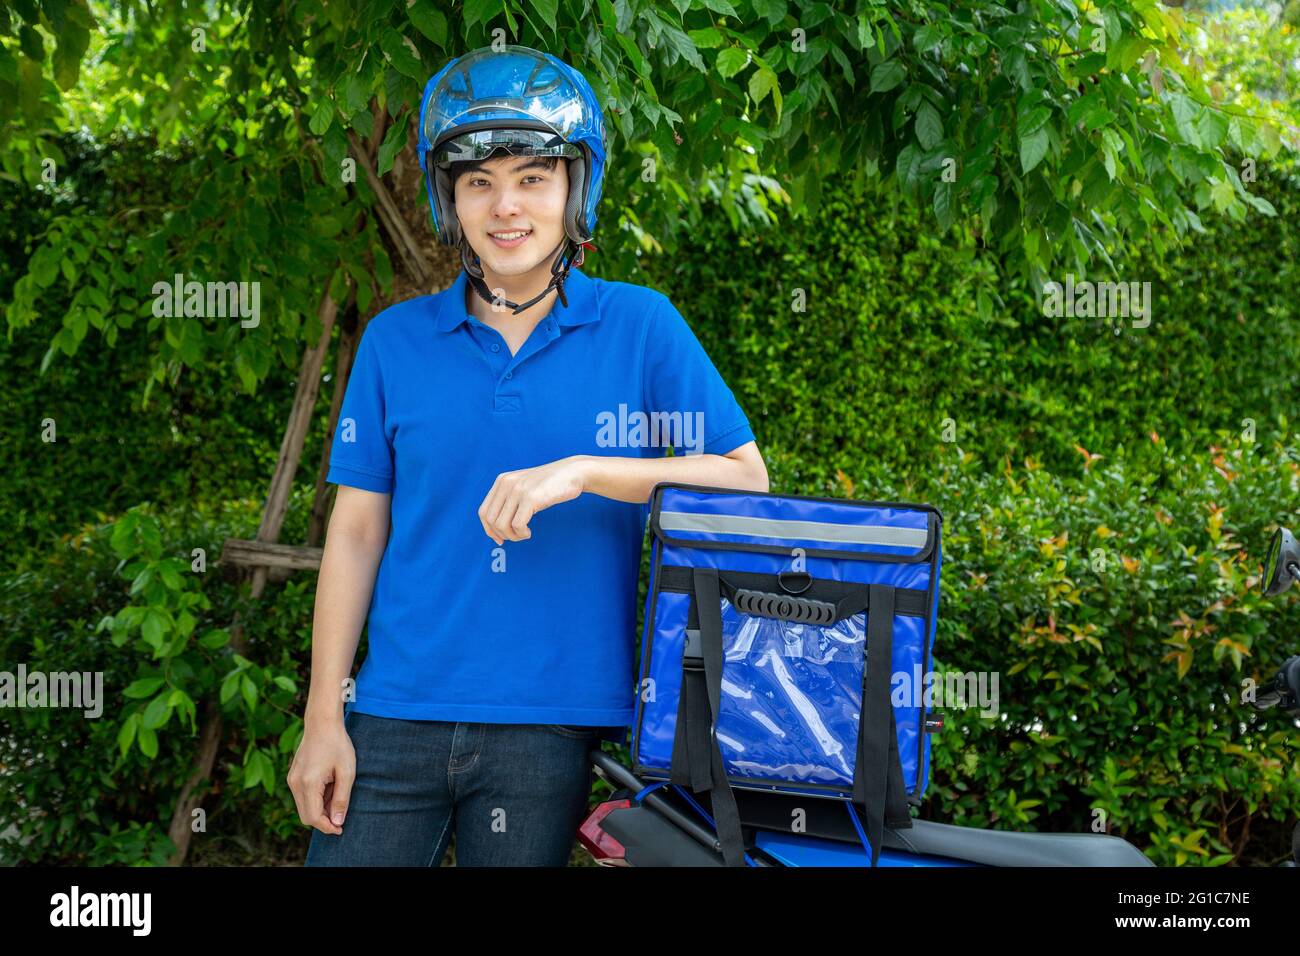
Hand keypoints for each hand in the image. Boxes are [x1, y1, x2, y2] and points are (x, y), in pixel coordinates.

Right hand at [287, 715, 355, 834]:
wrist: (322, 723)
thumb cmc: (338, 745)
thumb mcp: (346, 772)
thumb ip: (341, 799)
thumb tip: (337, 822)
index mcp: (308, 783)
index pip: (313, 818)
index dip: (327, 827)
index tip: (340, 829)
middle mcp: (295, 783)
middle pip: (306, 816)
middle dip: (323, 820)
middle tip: (341, 815)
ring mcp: (291, 779)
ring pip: (303, 807)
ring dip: (319, 809)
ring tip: (337, 792)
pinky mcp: (292, 776)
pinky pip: (302, 796)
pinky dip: (315, 799)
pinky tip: (329, 787)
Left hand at [478, 455, 588, 544]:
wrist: (572, 472)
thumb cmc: (550, 485)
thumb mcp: (524, 487)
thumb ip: (509, 501)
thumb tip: (497, 529)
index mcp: (502, 481)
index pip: (483, 511)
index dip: (489, 529)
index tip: (499, 539)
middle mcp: (506, 484)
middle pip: (491, 520)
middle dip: (501, 534)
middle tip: (515, 538)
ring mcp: (518, 490)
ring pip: (502, 525)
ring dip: (512, 536)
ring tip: (524, 534)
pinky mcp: (531, 498)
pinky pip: (517, 525)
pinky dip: (521, 534)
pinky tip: (529, 532)